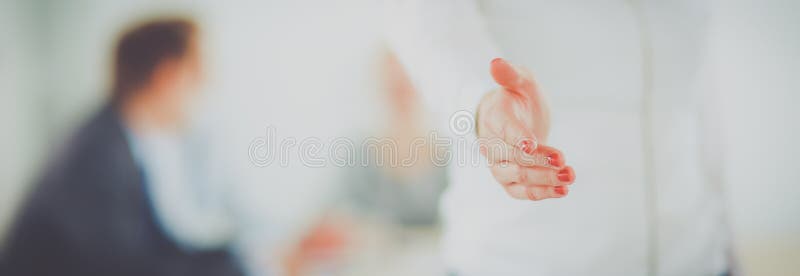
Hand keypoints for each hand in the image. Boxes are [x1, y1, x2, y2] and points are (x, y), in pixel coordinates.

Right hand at [476, 58, 574, 200]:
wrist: (511, 119)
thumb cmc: (516, 98)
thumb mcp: (519, 81)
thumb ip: (510, 74)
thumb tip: (495, 63)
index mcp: (494, 118)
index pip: (504, 130)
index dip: (517, 137)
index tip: (532, 144)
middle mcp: (492, 145)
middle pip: (511, 158)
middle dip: (537, 162)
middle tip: (563, 160)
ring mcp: (499, 165)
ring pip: (516, 178)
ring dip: (542, 180)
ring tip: (569, 177)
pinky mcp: (510, 180)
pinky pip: (521, 192)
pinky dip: (541, 193)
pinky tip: (563, 191)